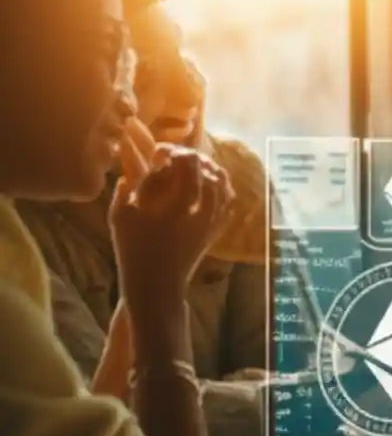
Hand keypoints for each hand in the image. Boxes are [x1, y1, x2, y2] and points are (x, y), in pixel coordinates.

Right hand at [110, 118, 231, 344]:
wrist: (157, 284)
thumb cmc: (132, 249)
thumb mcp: (120, 217)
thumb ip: (126, 187)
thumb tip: (131, 168)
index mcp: (176, 203)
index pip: (186, 163)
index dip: (173, 151)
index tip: (158, 153)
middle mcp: (200, 209)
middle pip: (206, 169)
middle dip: (190, 157)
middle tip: (175, 156)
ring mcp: (212, 219)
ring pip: (222, 183)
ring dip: (208, 168)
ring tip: (192, 165)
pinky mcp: (216, 228)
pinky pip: (227, 200)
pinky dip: (221, 186)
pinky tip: (210, 182)